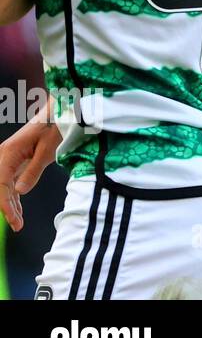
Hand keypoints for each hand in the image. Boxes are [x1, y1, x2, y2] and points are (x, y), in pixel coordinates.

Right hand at [0, 109, 60, 230]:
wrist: (60, 111)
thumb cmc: (55, 127)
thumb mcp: (48, 150)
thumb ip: (33, 171)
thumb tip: (20, 192)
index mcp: (8, 153)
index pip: (1, 185)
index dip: (5, 205)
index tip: (14, 220)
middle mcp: (3, 156)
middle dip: (7, 208)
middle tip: (18, 225)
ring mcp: (8, 158)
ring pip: (3, 187)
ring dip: (10, 204)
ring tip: (19, 222)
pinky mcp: (15, 160)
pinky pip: (10, 181)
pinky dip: (14, 196)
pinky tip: (18, 209)